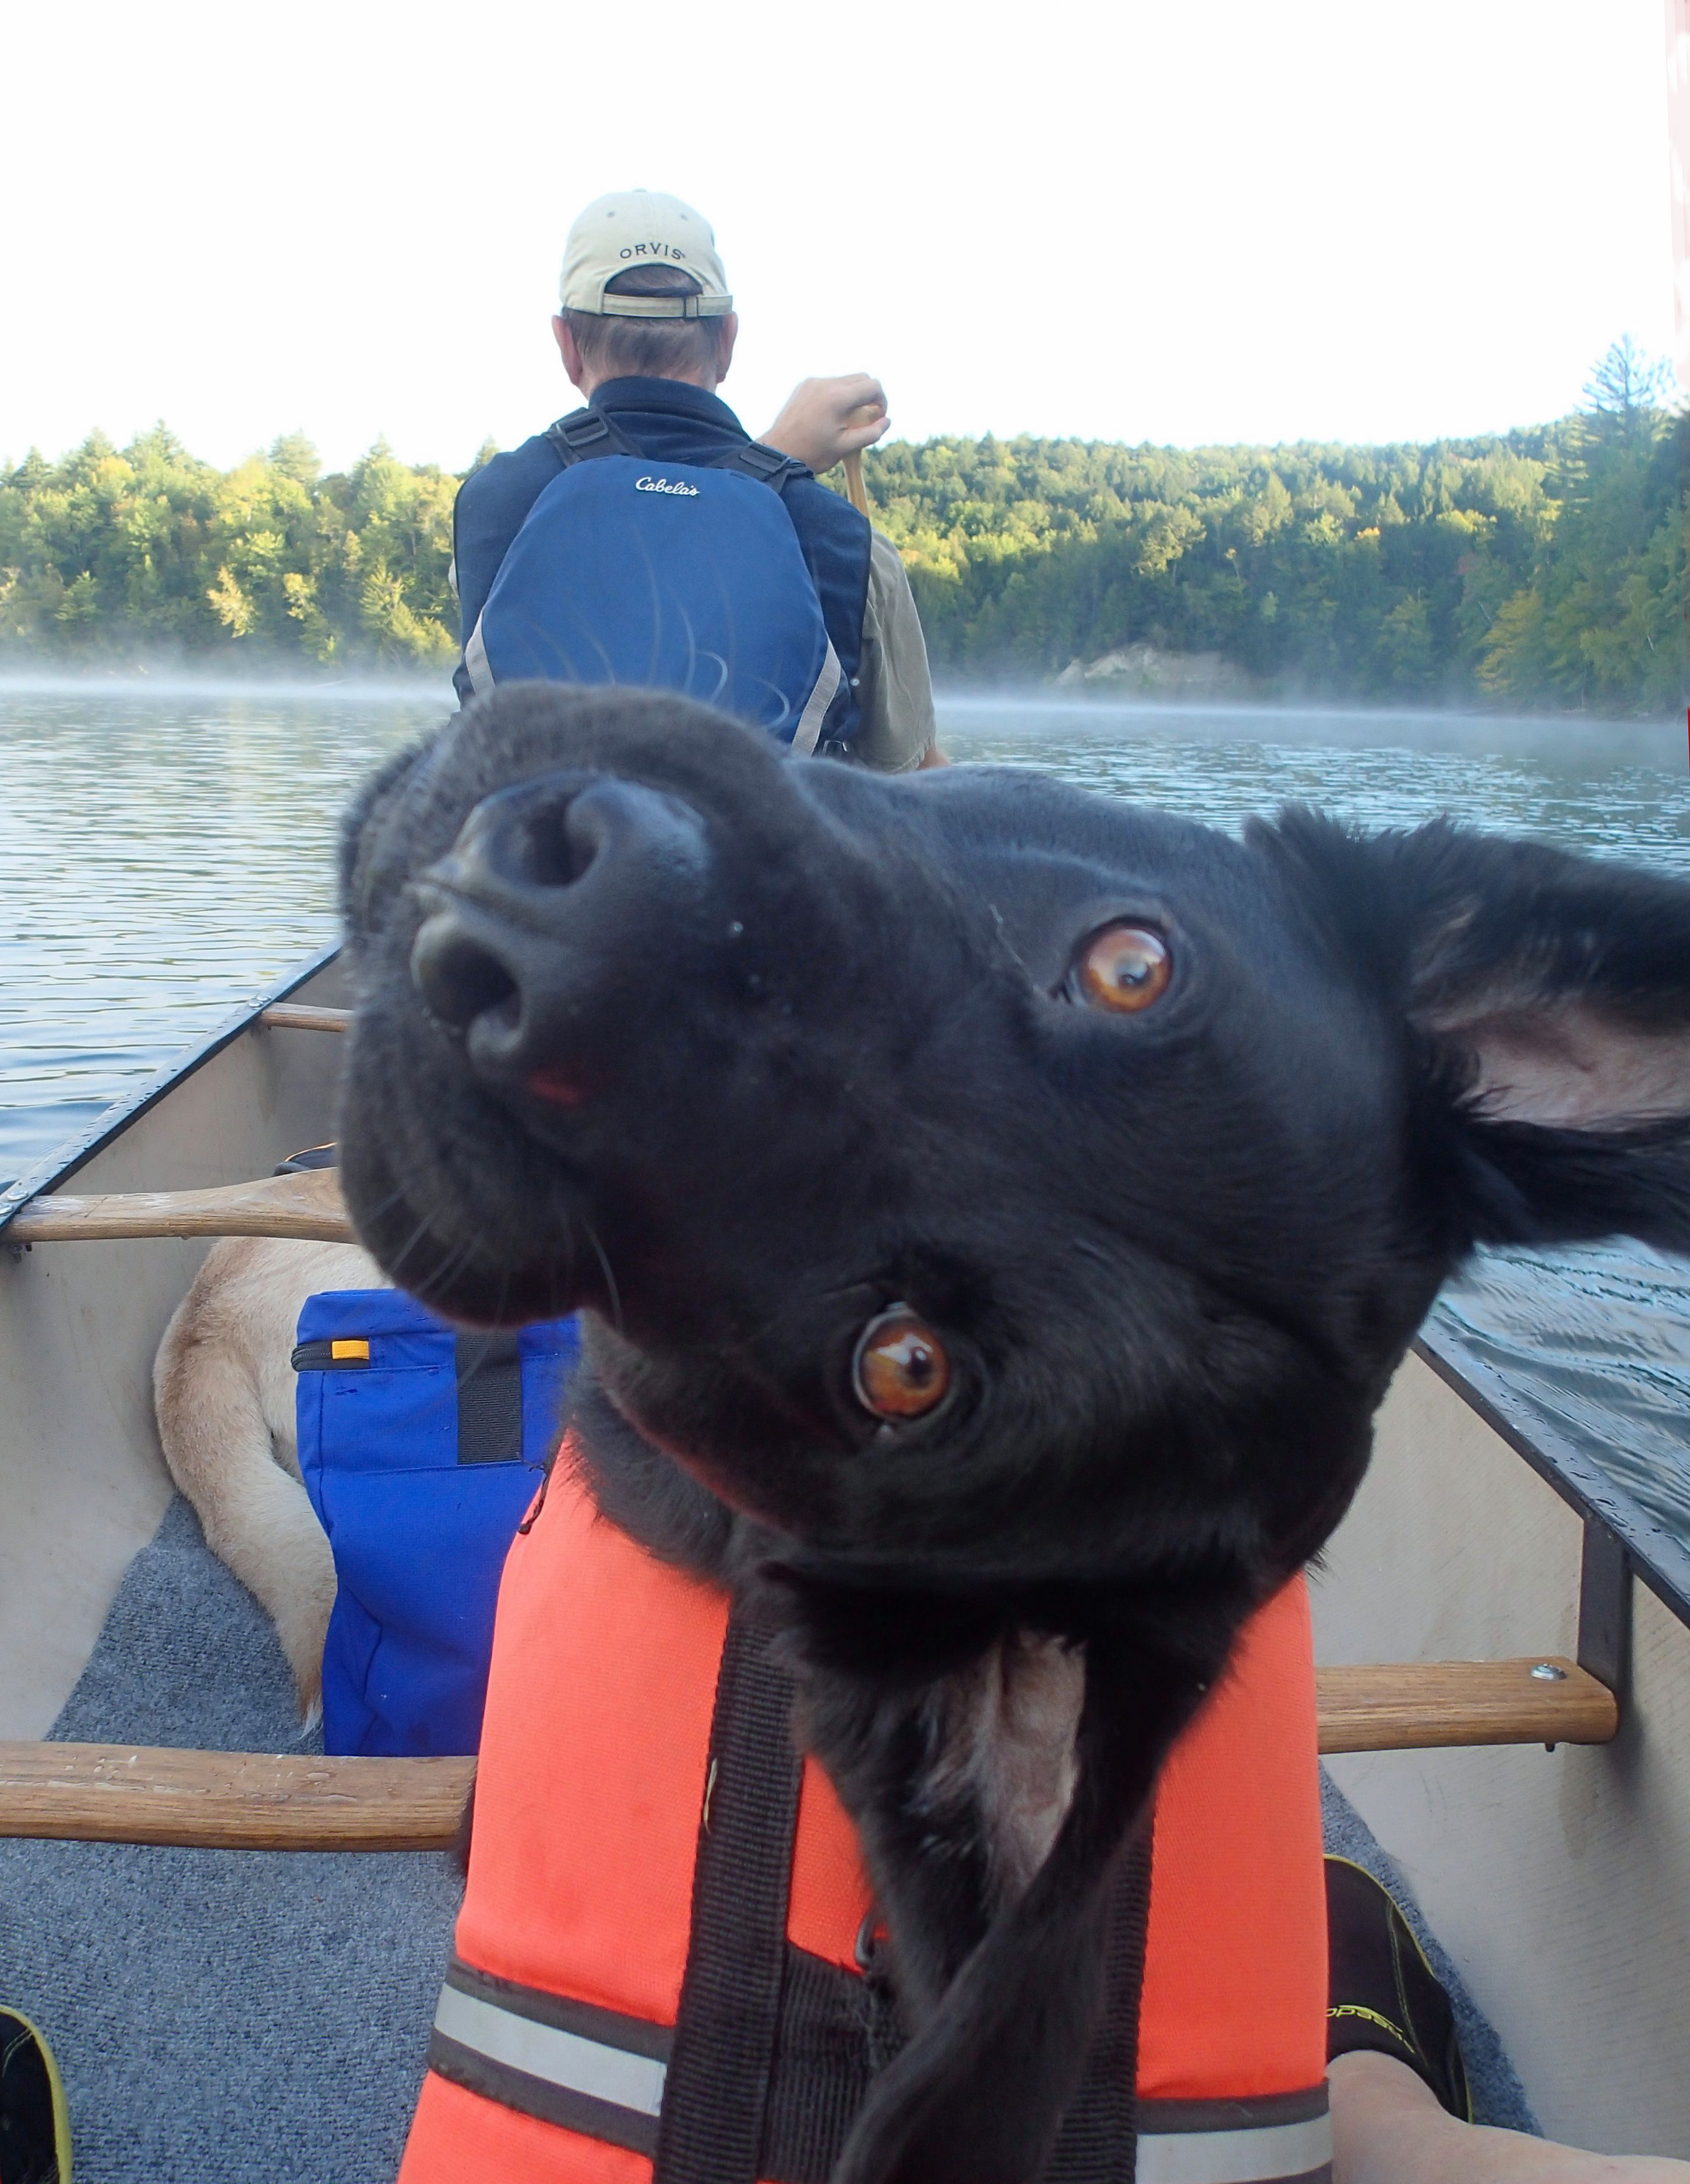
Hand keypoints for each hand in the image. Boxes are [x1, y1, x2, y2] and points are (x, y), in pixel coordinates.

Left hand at [761, 374, 887, 473]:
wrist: (778, 452)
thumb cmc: (812, 453)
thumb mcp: (846, 447)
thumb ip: (871, 433)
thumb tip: (887, 421)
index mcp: (838, 398)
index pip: (873, 386)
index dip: (882, 401)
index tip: (878, 417)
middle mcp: (826, 383)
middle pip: (861, 378)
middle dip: (869, 396)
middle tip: (866, 417)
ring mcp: (813, 382)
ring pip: (845, 380)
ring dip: (853, 395)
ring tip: (846, 418)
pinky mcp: (804, 385)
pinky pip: (829, 384)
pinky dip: (837, 395)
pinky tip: (829, 415)